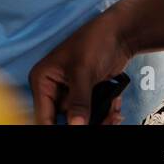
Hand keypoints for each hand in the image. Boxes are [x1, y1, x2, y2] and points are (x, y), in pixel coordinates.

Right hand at [29, 7, 132, 124]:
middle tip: (106, 121)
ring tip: (114, 114)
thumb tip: (75, 127)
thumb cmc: (94, 42)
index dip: (56, 128)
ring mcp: (71, 93)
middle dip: (87, 123)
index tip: (76, 129)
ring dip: (100, 120)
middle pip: (65, 121)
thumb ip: (78, 102)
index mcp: (42, 80)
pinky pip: (93, 114)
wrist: (120, 34)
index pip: (44, 116)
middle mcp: (53, 89)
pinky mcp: (87, 95)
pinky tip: (115, 106)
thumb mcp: (83, 72)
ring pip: (81, 120)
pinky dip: (106, 113)